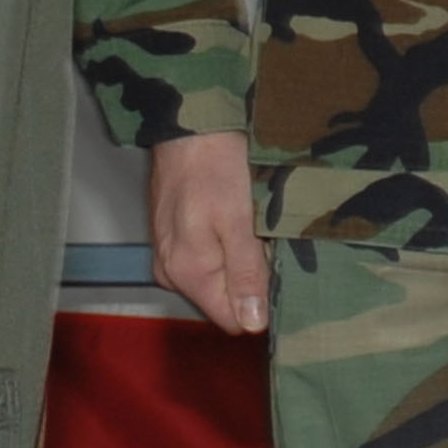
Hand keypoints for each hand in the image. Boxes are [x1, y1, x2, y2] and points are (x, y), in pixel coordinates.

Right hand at [147, 130, 265, 333]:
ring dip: (242, 256)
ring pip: (218, 275)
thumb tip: (252, 325)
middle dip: (252, 276)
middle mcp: (171, 271)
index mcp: (186, 273)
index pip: (231, 320)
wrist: (188, 122)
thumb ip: (245, 273)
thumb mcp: (238, 220)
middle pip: (224, 298)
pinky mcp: (173, 233)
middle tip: (265, 237)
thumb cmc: (214, 165)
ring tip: (252, 222)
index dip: (260, 302)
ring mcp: (169, 252)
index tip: (277, 269)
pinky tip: (237, 214)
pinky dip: (227, 241)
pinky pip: (207, 255)